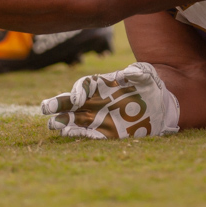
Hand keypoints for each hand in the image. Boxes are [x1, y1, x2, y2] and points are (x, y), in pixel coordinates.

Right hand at [40, 62, 180, 138]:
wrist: (161, 104)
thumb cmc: (150, 85)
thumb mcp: (147, 74)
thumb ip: (138, 72)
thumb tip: (128, 72)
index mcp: (103, 85)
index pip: (84, 85)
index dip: (78, 91)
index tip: (77, 99)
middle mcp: (97, 101)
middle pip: (73, 102)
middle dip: (58, 104)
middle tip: (44, 108)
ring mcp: (100, 117)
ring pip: (76, 119)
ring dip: (64, 122)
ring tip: (52, 125)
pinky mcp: (107, 132)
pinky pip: (90, 134)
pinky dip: (79, 134)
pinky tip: (67, 135)